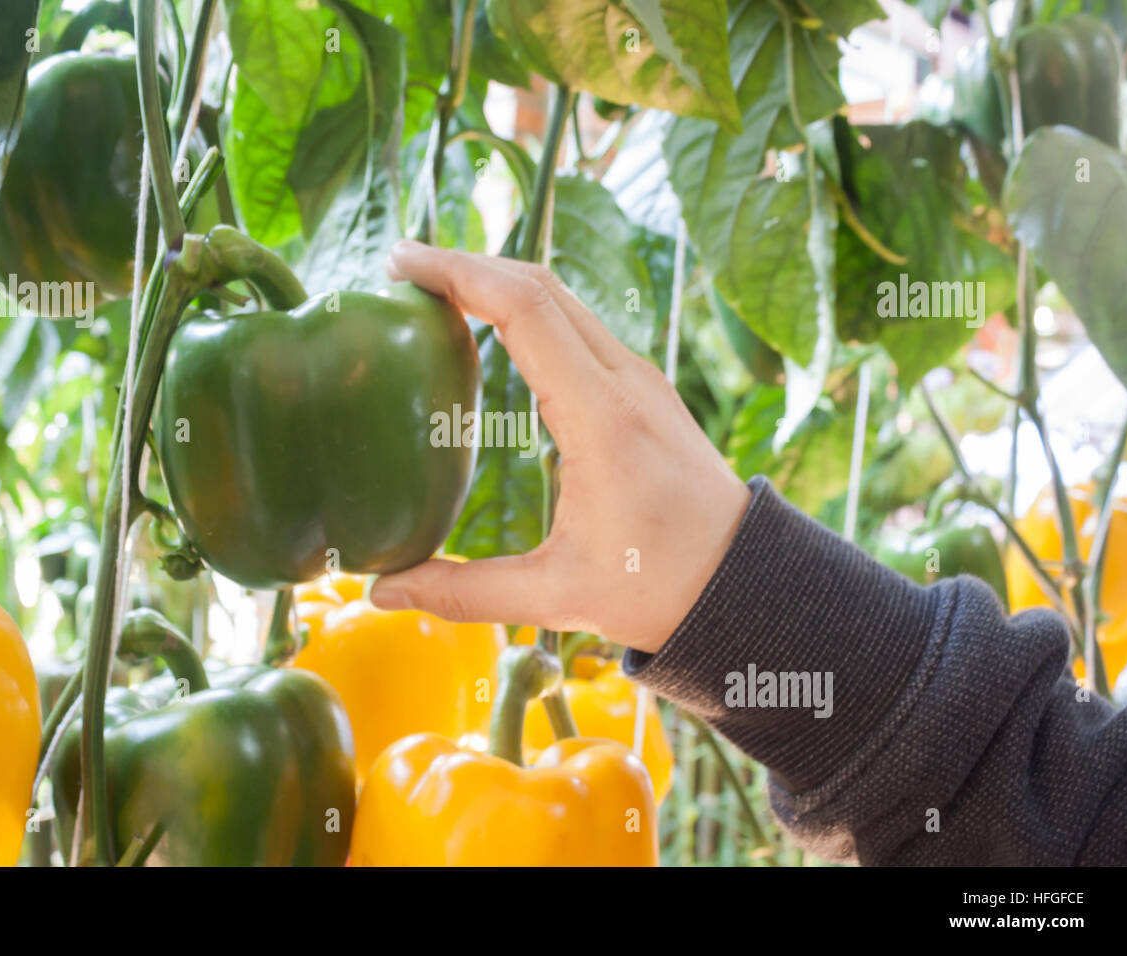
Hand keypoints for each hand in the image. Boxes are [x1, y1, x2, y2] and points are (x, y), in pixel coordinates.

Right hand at [369, 240, 751, 653]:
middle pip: (540, 284)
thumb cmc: (660, 587)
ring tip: (432, 288)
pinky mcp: (643, 386)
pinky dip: (526, 306)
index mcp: (602, 418)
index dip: (457, 273)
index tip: (400, 264)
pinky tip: (489, 325)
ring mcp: (639, 376)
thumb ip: (464, 594)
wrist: (746, 580)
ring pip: (562, 297)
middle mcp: (625, 379)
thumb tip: (381, 590)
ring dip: (497, 279)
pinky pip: (578, 323)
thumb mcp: (558, 596)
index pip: (525, 309)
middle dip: (465, 263)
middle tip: (399, 268)